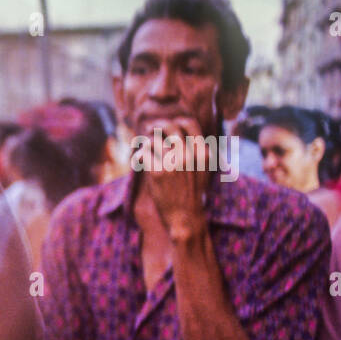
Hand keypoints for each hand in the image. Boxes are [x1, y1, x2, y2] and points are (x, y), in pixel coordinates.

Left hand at [144, 115, 210, 237]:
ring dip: (145, 144)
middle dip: (156, 127)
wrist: (185, 218)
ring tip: (144, 151)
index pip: (189, 123)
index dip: (176, 122)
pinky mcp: (158, 172)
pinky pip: (143, 153)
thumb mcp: (202, 170)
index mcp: (202, 153)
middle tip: (149, 133)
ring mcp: (173, 163)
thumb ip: (194, 151)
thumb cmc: (191, 195)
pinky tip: (139, 162)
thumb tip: (176, 133)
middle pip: (169, 127)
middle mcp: (189, 155)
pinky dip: (138, 156)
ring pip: (153, 139)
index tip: (168, 127)